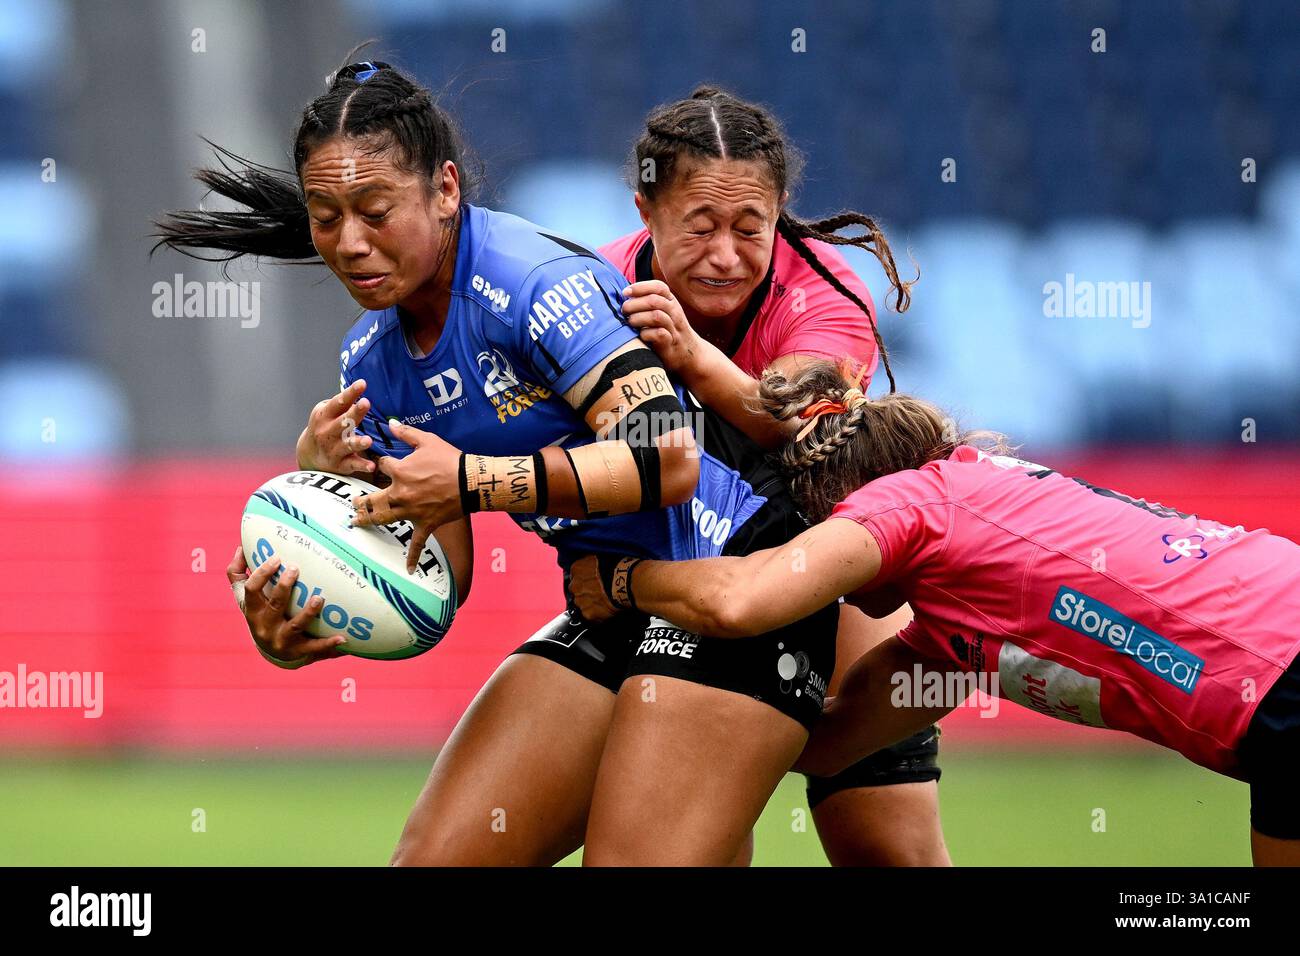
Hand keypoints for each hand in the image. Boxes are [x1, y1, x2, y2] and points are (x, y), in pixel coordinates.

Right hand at [226, 546, 345, 667]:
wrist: (271, 651)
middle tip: (296, 568)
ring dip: (308, 612)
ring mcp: (282, 639)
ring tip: (319, 598)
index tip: (277, 558)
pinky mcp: (298, 651)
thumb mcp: (245, 597)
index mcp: (252, 610)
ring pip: (296, 626)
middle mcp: (265, 625)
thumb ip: (238, 573)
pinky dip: (329, 643)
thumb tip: (240, 547)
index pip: (251, 590)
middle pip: (275, 605)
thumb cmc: (261, 613)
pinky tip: (343, 637)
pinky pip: (315, 647)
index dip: (262, 574)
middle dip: (284, 587)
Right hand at [296, 378, 377, 475]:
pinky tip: (372, 466)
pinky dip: (362, 466)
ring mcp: (333, 449)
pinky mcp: (340, 464)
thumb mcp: (327, 412)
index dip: (350, 393)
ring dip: (358, 442)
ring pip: (347, 445)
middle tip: (365, 403)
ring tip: (368, 441)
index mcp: (324, 415)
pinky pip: (353, 465)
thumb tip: (360, 385)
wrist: (309, 454)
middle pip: (343, 421)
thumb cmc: (325, 425)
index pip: (338, 402)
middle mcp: (327, 432)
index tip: (362, 383)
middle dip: (354, 413)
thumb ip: (342, 402)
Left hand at [350, 420, 462, 571]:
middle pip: (372, 498)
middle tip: (352, 502)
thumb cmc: (449, 459)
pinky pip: (418, 543)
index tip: (382, 464)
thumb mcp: (427, 441)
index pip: (381, 467)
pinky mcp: (425, 524)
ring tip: (356, 522)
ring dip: (368, 521)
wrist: (471, 481)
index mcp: (400, 472)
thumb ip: (407, 434)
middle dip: (360, 500)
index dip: (381, 464)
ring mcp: (411, 512)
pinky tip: (408, 570)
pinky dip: (413, 557)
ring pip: (384, 518)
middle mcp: (400, 494)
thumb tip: (391, 424)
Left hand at [566, 555, 617, 621]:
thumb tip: (590, 564)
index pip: (576, 576)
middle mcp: (574, 586)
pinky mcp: (588, 614)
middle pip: (576, 590)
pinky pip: (590, 615)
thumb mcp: (600, 556)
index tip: (593, 581)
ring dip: (590, 603)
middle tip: (599, 592)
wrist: (626, 582)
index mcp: (576, 569)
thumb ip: (590, 562)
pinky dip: (597, 614)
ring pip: (582, 604)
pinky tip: (607, 608)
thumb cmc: (617, 567)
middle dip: (585, 592)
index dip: (586, 579)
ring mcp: (580, 601)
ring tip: (604, 601)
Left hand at [621, 280, 704, 376]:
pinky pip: (659, 334)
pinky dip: (646, 334)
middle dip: (634, 304)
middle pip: (654, 301)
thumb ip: (649, 302)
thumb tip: (625, 294)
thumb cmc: (668, 329)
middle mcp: (674, 312)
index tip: (625, 293)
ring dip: (638, 318)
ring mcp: (673, 328)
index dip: (640, 287)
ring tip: (630, 322)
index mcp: (671, 302)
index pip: (658, 287)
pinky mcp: (670, 343)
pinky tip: (640, 335)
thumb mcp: (663, 311)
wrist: (688, 353)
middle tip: (624, 311)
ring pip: (656, 316)